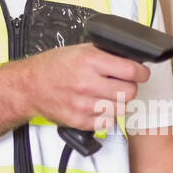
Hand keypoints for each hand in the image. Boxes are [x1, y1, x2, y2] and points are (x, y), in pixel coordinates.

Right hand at [19, 42, 148, 129]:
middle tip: (124, 85)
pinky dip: (107, 116)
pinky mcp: (80, 121)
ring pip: (121, 109)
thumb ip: (105, 55)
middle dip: (130, 87)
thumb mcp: (80, 50)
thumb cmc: (54, 66)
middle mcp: (88, 83)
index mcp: (90, 61)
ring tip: (108, 96)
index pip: (131, 71)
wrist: (30, 86)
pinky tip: (98, 106)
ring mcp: (84, 104)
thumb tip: (131, 60)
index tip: (142, 74)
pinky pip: (108, 122)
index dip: (142, 73)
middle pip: (130, 92)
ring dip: (119, 103)